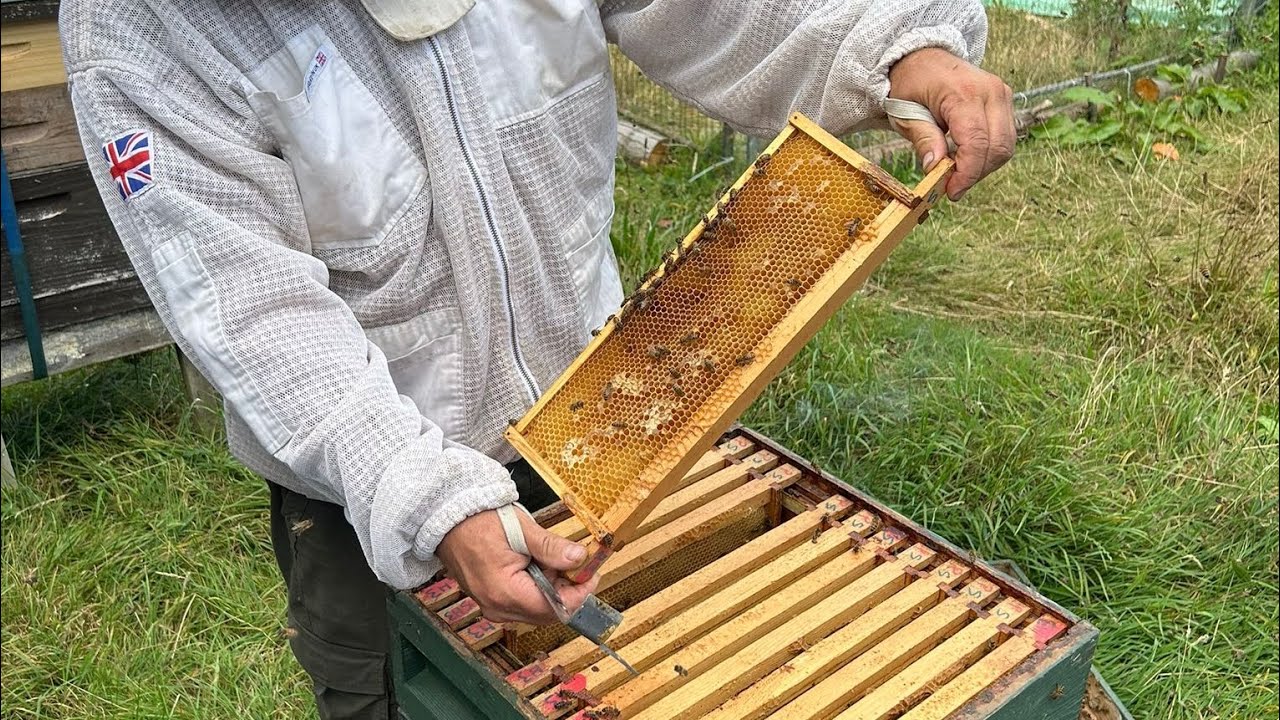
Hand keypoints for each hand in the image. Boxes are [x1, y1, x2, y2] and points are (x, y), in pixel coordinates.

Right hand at [436, 508, 598, 623]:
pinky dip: (536, 587)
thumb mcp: (522, 531)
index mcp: (505, 593)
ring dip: (551, 587)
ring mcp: (493, 606)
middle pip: (548, 612)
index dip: (579, 593)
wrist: (448, 520)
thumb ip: (552, 548)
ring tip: (547, 557)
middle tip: (572, 562)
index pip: (555, 608)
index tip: (590, 574)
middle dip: (566, 589)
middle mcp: (498, 607)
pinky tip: (534, 564)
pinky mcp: (491, 600)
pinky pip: (523, 602)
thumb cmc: (479, 522)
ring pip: (537, 609)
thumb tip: (580, 559)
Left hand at [887, 47, 1015, 200]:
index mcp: (963, 93)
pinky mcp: (1004, 100)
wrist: (922, 56)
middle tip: (952, 187)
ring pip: (1006, 145)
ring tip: (956, 172)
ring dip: (983, 166)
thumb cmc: (910, 83)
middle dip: (976, 174)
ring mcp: (1001, 94)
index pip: (976, 142)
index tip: (951, 191)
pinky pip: (1005, 137)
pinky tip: (965, 158)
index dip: (967, 173)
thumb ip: (923, 138)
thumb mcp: (905, 113)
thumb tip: (935, 167)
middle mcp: (990, 91)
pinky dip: (988, 154)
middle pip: (998, 147)